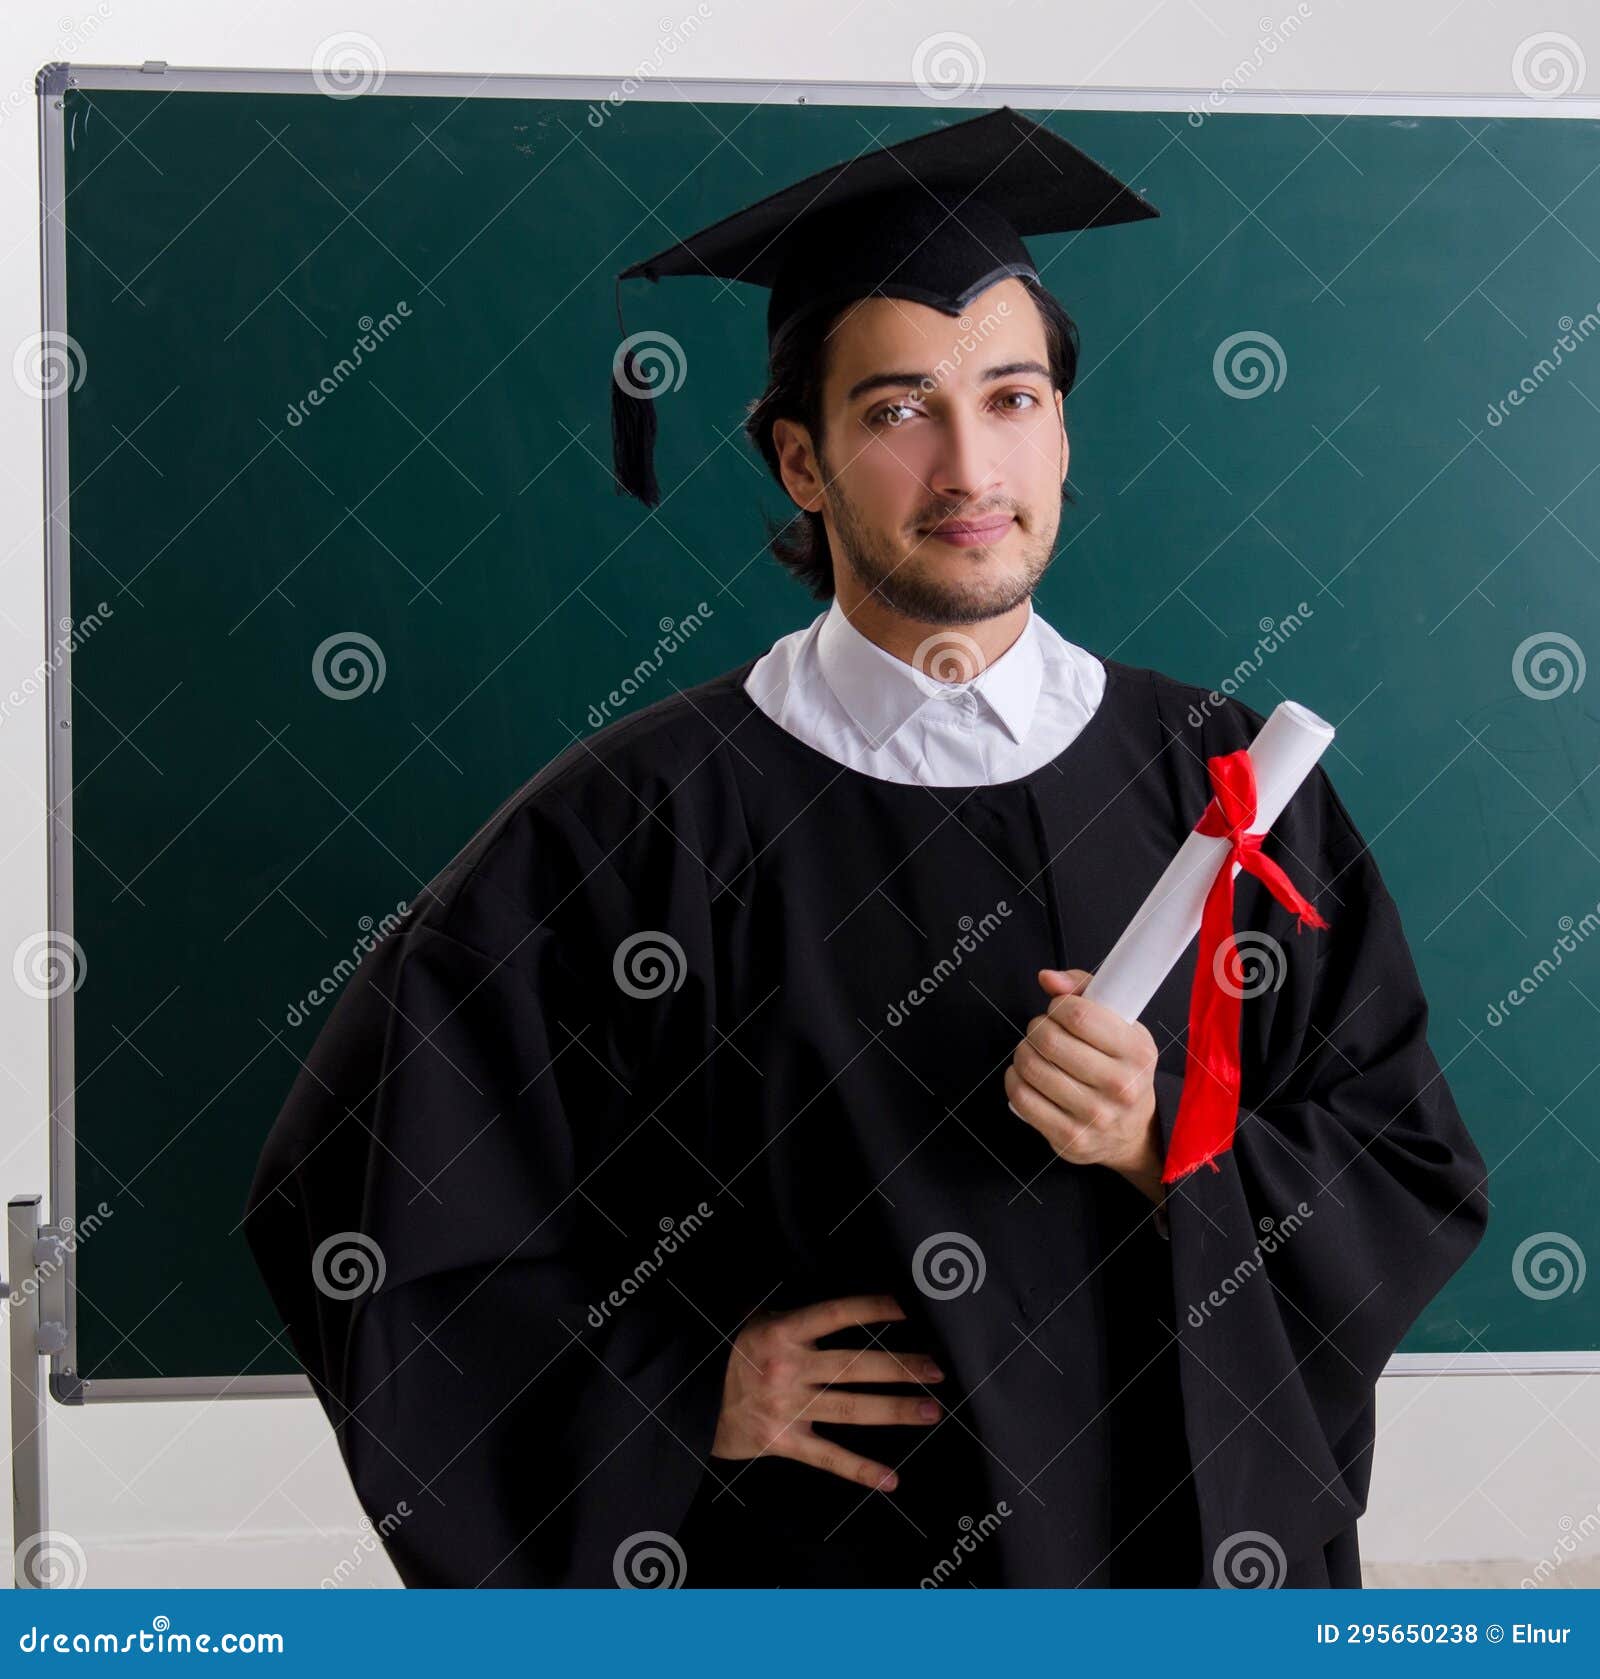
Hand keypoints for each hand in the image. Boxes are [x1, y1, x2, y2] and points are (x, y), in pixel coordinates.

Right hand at [710, 1294, 943, 1491]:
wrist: (695, 1404)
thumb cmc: (737, 1355)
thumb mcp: (757, 1321)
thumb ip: (796, 1311)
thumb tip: (838, 1293)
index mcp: (782, 1332)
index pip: (836, 1314)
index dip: (873, 1308)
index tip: (909, 1306)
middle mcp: (787, 1369)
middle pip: (854, 1366)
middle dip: (900, 1367)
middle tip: (939, 1368)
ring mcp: (787, 1408)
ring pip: (851, 1409)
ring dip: (894, 1410)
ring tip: (931, 1410)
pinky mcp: (785, 1442)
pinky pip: (829, 1458)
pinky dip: (861, 1471)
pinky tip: (892, 1480)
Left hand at [1004, 967, 1165, 1203]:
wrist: (1132, 1132)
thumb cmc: (1120, 1068)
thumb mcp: (1120, 1025)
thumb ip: (1085, 990)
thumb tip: (1047, 978)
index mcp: (1137, 1052)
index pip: (1080, 1016)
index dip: (1059, 1005)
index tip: (1059, 1009)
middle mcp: (1119, 1087)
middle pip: (1050, 1041)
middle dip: (1037, 1027)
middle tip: (1042, 1030)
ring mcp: (1094, 1117)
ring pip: (1032, 1067)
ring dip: (1023, 1051)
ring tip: (1033, 1051)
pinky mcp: (1070, 1139)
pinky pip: (1022, 1098)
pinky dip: (1014, 1079)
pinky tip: (1025, 1075)